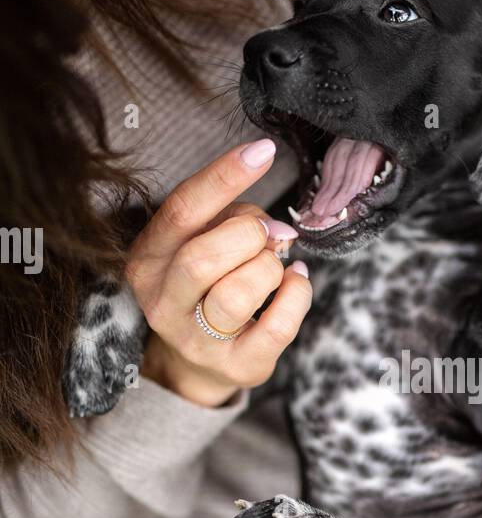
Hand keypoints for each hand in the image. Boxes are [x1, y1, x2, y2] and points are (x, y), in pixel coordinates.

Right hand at [130, 139, 311, 406]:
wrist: (198, 362)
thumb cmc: (205, 286)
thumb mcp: (202, 243)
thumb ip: (230, 221)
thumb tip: (275, 228)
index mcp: (148, 259)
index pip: (182, 210)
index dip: (224, 177)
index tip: (264, 151)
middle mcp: (163, 302)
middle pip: (204, 258)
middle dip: (249, 235)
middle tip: (269, 234)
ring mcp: (197, 340)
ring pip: (236, 294)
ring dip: (270, 267)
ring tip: (277, 263)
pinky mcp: (238, 366)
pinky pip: (277, 327)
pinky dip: (298, 295)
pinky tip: (296, 281)